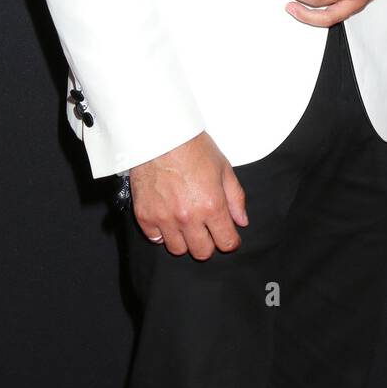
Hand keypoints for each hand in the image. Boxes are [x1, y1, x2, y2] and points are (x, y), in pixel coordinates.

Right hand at [126, 131, 248, 258]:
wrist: (159, 135)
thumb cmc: (192, 147)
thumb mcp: (223, 168)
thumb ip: (235, 198)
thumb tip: (241, 221)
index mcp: (211, 205)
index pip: (226, 242)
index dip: (230, 241)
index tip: (227, 236)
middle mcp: (188, 217)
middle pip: (202, 252)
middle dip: (208, 244)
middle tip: (206, 230)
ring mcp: (164, 218)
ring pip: (178, 249)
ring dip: (185, 240)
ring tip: (185, 223)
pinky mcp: (144, 215)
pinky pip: (155, 238)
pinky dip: (162, 232)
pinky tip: (167, 218)